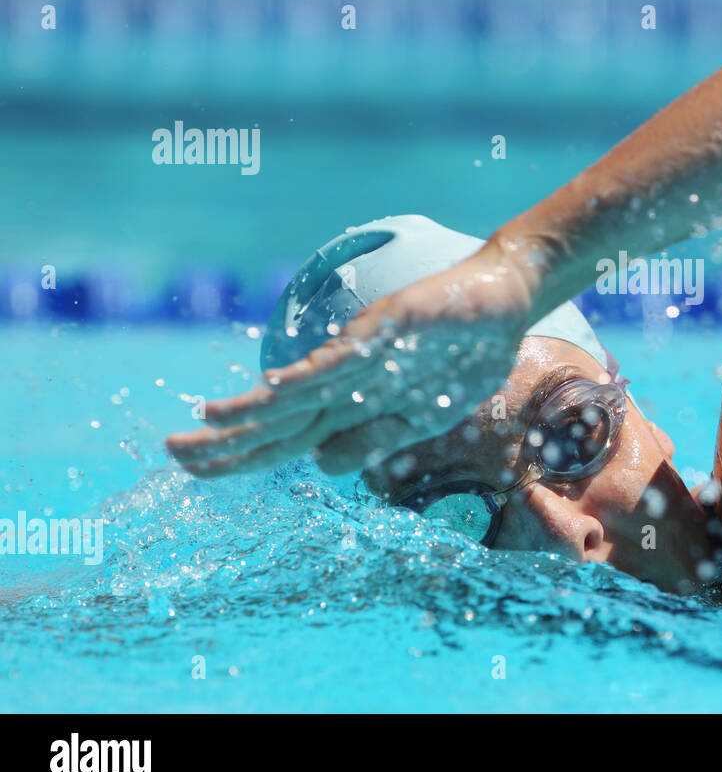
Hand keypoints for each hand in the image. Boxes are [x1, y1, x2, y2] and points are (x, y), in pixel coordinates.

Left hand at [165, 243, 533, 477]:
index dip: (240, 455)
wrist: (499, 300)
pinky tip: (273, 387)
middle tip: (171, 452)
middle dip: (226, 438)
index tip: (193, 470)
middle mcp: (347, 384)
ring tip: (204, 419)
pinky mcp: (385, 330)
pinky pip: (343, 360)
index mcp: (353, 407)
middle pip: (278, 420)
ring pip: (300, 392)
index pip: (284, 439)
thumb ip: (374, 438)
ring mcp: (363, 356)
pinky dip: (309, 376)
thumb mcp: (421, 417)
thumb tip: (320, 464)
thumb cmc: (462, 356)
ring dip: (252, 407)